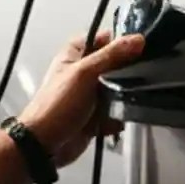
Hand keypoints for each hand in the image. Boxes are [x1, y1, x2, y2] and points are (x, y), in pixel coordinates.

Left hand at [18, 31, 144, 167]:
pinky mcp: (95, 116)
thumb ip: (112, 55)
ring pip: (117, 90)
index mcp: (75, 55)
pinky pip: (115, 112)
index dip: (120, 42)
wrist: (46, 144)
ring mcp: (89, 95)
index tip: (138, 47)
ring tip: (126, 100)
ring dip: (122, 97)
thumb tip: (136, 39)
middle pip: (114, 66)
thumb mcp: (85, 72)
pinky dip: (118, 117)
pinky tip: (115, 120)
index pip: (103, 39)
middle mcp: (82, 74)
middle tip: (136, 75)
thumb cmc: (56, 105)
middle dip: (125, 73)